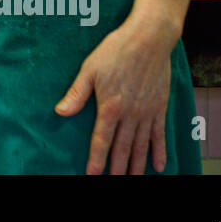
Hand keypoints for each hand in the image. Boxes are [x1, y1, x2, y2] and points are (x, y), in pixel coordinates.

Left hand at [54, 17, 176, 174]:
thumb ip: (76, 93)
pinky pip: (160, 135)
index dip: (97, 160)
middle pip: (122, 148)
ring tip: (133, 179)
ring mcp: (147, 112)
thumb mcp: (90, 69)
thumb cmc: (116, 50)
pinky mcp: (160, 107)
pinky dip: (159, 152)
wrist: (149, 39)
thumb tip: (60, 112)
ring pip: (141, 146)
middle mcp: (130, 114)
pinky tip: (158, 166)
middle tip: (114, 182)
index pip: (102, 140)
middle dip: (117, 169)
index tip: (93, 175)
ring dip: (136, 165)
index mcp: (110, 106)